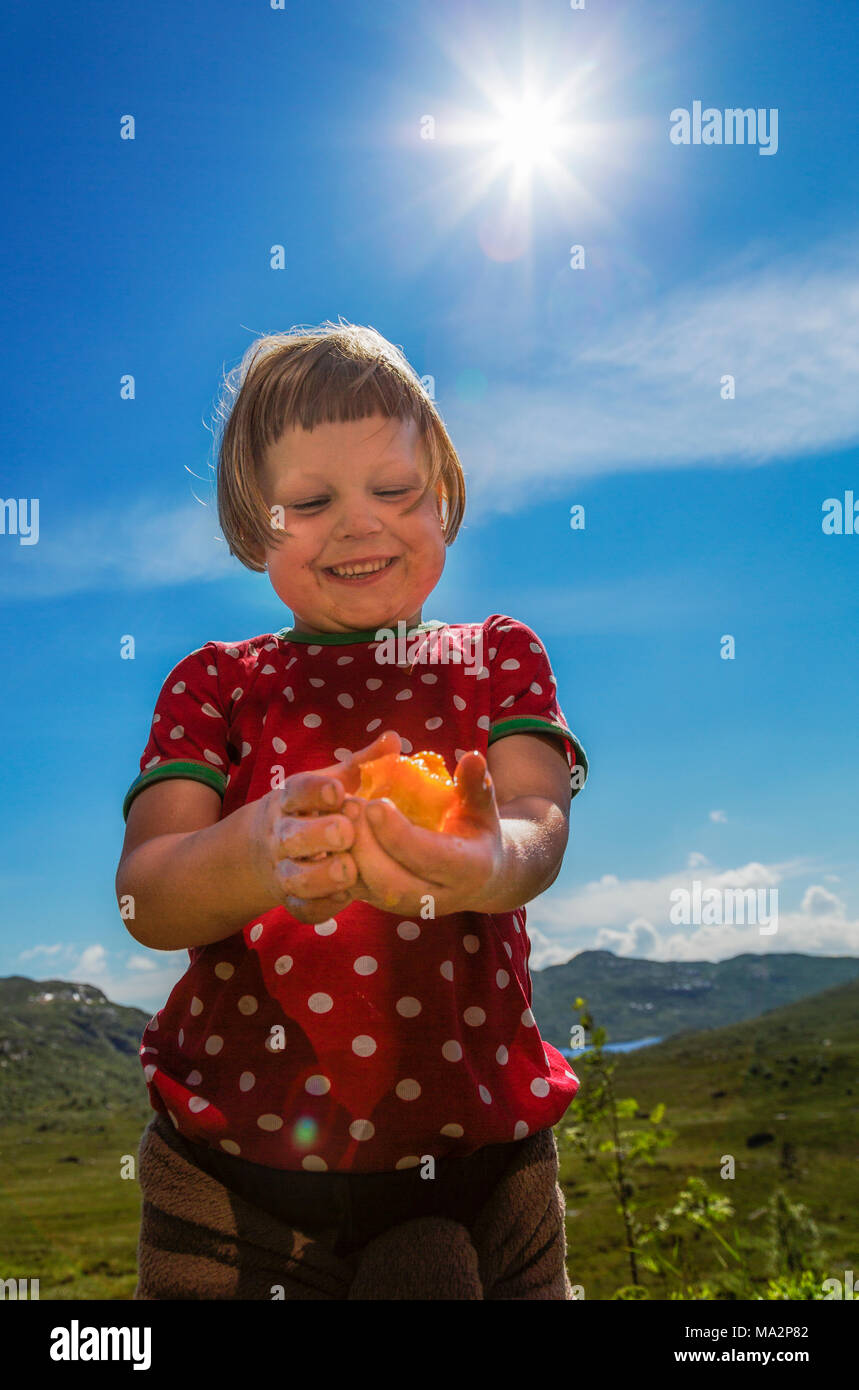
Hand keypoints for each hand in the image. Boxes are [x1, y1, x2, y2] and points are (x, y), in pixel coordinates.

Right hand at [253, 730, 402, 922]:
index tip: (337, 791)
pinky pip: (300, 909)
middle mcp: (282, 834)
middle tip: (345, 833)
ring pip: (294, 877)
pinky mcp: (291, 899)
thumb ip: (361, 763)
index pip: (297, 791)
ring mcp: (284, 869)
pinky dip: (320, 907)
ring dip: (320, 876)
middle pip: (291, 837)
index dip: (315, 792)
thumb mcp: (331, 782)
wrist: (269, 848)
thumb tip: (393, 739)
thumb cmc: (315, 809)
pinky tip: (345, 898)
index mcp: (292, 800)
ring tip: (349, 870)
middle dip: (317, 835)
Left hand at [344, 751, 504, 917]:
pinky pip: (359, 892)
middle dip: (366, 844)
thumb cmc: (477, 831)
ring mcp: (410, 905)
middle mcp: (439, 896)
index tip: (375, 803)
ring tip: (338, 814)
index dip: (399, 833)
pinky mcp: (388, 905)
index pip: (429, 857)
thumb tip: (472, 756)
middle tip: (348, 804)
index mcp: (468, 869)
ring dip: (349, 853)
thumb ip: (476, 784)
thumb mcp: (482, 807)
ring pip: (371, 890)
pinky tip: (333, 832)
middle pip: (392, 881)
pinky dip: (342, 864)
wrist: (477, 878)